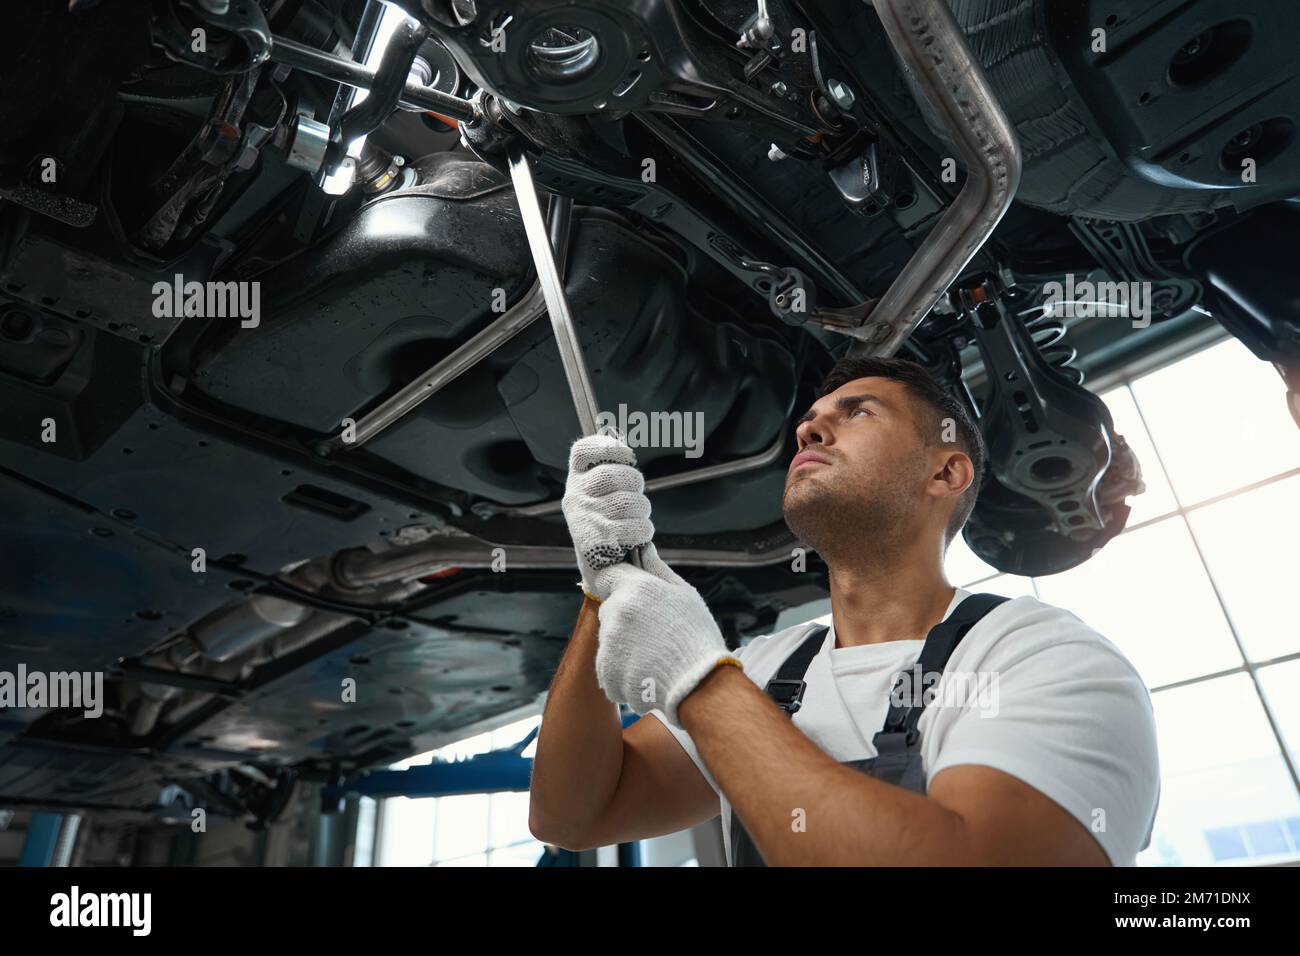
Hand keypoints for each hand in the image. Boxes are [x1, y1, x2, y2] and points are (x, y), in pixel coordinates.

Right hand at [561, 434, 677, 599]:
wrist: (598, 565)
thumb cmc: (605, 521)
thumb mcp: (599, 492)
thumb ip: (608, 467)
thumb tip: (621, 440)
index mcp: (575, 480)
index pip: (582, 451)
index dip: (607, 446)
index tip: (626, 454)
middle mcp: (575, 497)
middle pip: (614, 475)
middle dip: (635, 482)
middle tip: (637, 493)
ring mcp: (586, 518)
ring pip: (630, 502)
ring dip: (643, 510)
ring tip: (637, 517)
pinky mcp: (599, 541)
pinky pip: (636, 527)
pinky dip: (644, 530)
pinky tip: (637, 534)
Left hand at [591, 562, 738, 725]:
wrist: (699, 685)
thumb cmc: (696, 637)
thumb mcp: (684, 594)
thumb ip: (658, 570)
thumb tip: (644, 550)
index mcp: (634, 589)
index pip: (609, 576)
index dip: (621, 585)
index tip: (635, 597)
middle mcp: (615, 613)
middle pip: (610, 609)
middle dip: (626, 617)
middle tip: (655, 632)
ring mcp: (607, 644)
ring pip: (609, 639)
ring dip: (624, 645)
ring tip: (655, 655)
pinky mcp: (605, 672)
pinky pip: (608, 666)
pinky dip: (623, 670)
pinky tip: (648, 671)